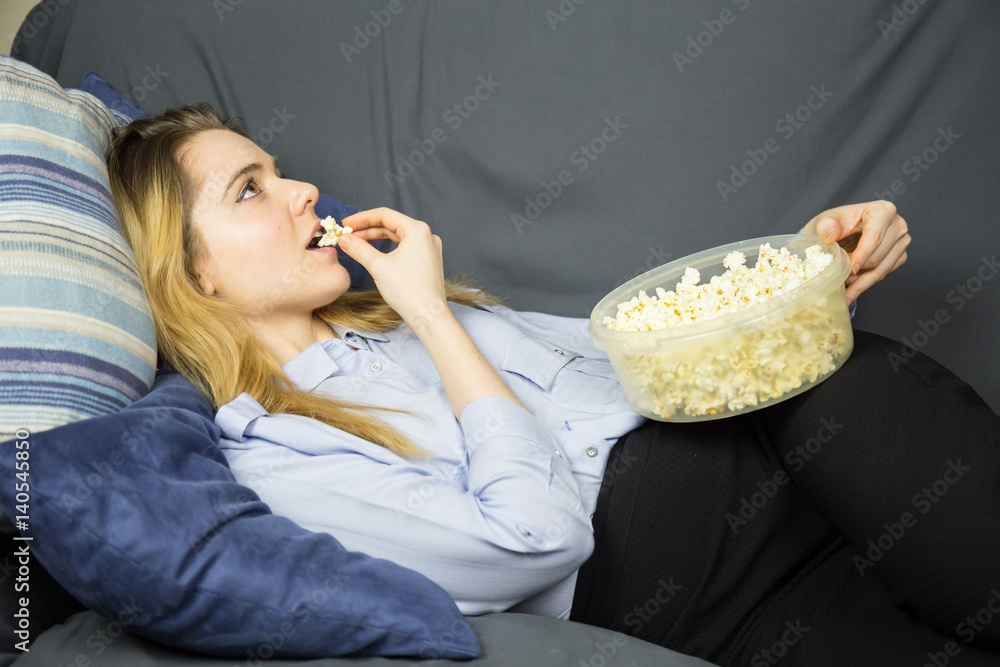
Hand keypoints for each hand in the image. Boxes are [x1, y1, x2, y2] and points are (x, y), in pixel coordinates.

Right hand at [337, 207, 446, 321]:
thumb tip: (344, 239)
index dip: (361, 218)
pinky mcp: (427, 260)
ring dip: (376, 239)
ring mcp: (429, 248)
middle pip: (391, 225)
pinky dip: (388, 248)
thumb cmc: (408, 291)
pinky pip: (404, 248)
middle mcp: (426, 235)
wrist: (428, 316)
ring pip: (397, 236)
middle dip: (367, 229)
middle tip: (347, 235)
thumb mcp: (378, 266)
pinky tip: (373, 253)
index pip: (385, 215)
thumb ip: (359, 249)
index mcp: (418, 230)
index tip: (345, 224)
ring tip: (356, 243)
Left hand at [802, 200, 910, 305]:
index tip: (850, 268)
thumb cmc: (833, 224)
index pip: (875, 237)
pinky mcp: (899, 256)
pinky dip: (866, 282)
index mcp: (882, 210)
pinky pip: (884, 275)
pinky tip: (851, 284)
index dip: (862, 255)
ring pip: (881, 270)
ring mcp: (901, 242)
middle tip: (836, 277)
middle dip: (856, 271)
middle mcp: (897, 225)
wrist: (838, 231)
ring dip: (860, 282)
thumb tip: (831, 235)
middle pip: (878, 257)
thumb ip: (825, 226)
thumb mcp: (823, 222)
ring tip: (842, 287)